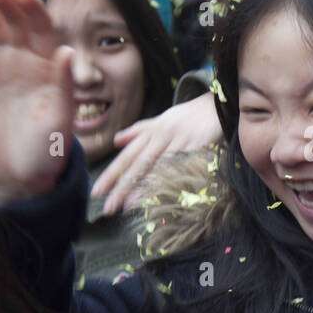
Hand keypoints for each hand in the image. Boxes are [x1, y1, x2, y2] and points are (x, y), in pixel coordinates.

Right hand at [0, 0, 74, 206]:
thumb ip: (63, 84)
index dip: (32, 9)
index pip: (42, 28)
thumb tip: (66, 51)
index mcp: (51, 65)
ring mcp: (1, 67)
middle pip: (14, 21)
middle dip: (3, 1)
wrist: (20, 175)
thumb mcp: (61, 118)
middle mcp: (27, 60)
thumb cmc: (48, 149)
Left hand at [92, 90, 221, 214]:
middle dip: (121, 186)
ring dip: (143, 186)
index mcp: (150, 132)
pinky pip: (183, 165)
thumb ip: (138, 131)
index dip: (111, 174)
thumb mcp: (159, 119)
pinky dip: (172, 179)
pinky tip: (164, 192)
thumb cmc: (186, 115)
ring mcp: (179, 141)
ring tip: (128, 206)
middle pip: (138, 164)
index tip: (96, 191)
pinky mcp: (198, 146)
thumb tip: (116, 140)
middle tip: (108, 207)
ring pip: (158, 166)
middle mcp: (161, 137)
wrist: (216, 104)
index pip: (126, 156)